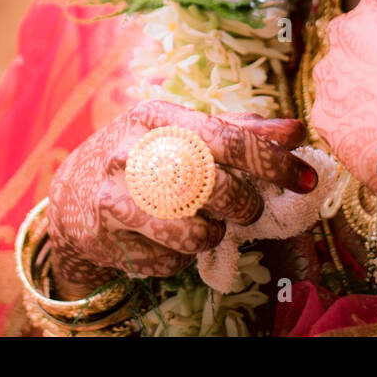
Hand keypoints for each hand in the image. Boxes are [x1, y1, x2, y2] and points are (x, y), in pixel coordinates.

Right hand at [47, 100, 315, 296]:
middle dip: (243, 205)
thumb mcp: (182, 134)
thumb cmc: (144, 158)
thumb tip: (296, 130)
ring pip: (193, 231)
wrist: (71, 193)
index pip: (228, 137)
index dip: (273, 162)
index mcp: (159, 117)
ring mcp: (116, 193)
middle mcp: (134, 150)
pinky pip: (167, 258)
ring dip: (212, 235)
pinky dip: (179, 257)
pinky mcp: (107, 234)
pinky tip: (167, 241)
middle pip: (215, 186)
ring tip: (206, 225)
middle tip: (246, 210)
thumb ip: (239, 132)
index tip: (305, 180)